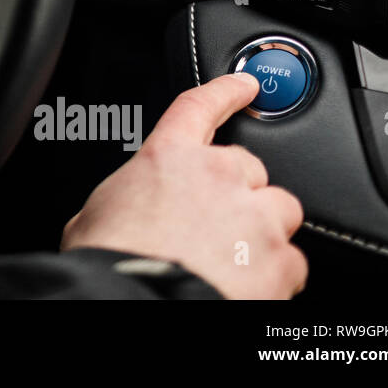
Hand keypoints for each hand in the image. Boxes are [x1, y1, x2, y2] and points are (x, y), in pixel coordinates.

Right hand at [60, 73, 306, 298]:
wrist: (131, 302)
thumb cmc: (109, 260)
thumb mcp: (94, 215)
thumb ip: (124, 198)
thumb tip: (122, 212)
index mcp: (167, 158)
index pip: (200, 106)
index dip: (226, 91)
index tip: (247, 85)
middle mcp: (217, 176)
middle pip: (249, 169)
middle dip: (238, 194)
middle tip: (214, 228)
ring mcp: (254, 217)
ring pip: (280, 212)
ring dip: (263, 232)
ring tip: (233, 262)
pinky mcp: (279, 261)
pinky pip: (293, 263)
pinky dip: (276, 277)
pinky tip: (245, 287)